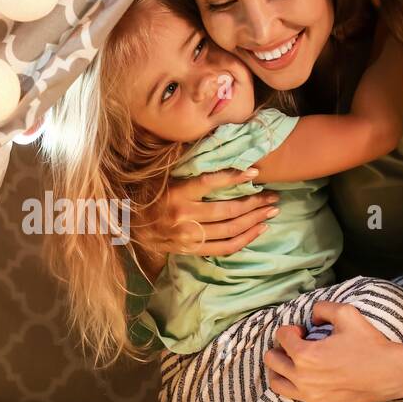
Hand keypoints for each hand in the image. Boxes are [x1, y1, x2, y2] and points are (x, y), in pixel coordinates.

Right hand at [132, 168, 278, 258]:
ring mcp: (188, 236)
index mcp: (176, 194)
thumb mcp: (163, 177)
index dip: (234, 177)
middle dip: (255, 203)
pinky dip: (244, 240)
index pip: (210, 182)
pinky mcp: (191, 249)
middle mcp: (183, 216)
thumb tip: (215, 152)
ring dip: (254, 220)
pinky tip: (258, 230)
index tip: (254, 171)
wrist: (129, 226)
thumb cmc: (149, 196)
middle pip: (228, 210)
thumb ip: (187, 169)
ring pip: (230, 230)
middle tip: (273, 197)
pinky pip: (224, 248)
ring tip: (271, 211)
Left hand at [257, 301, 402, 401]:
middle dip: (281, 349)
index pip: (282, 337)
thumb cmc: (369, 343)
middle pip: (273, 360)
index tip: (304, 331)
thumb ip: (322, 307)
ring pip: (277, 384)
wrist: (391, 372)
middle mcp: (302, 377)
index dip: (291, 330)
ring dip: (277, 372)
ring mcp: (310, 398)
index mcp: (305, 354)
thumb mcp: (346, 313)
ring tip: (287, 366)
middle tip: (297, 346)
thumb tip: (311, 315)